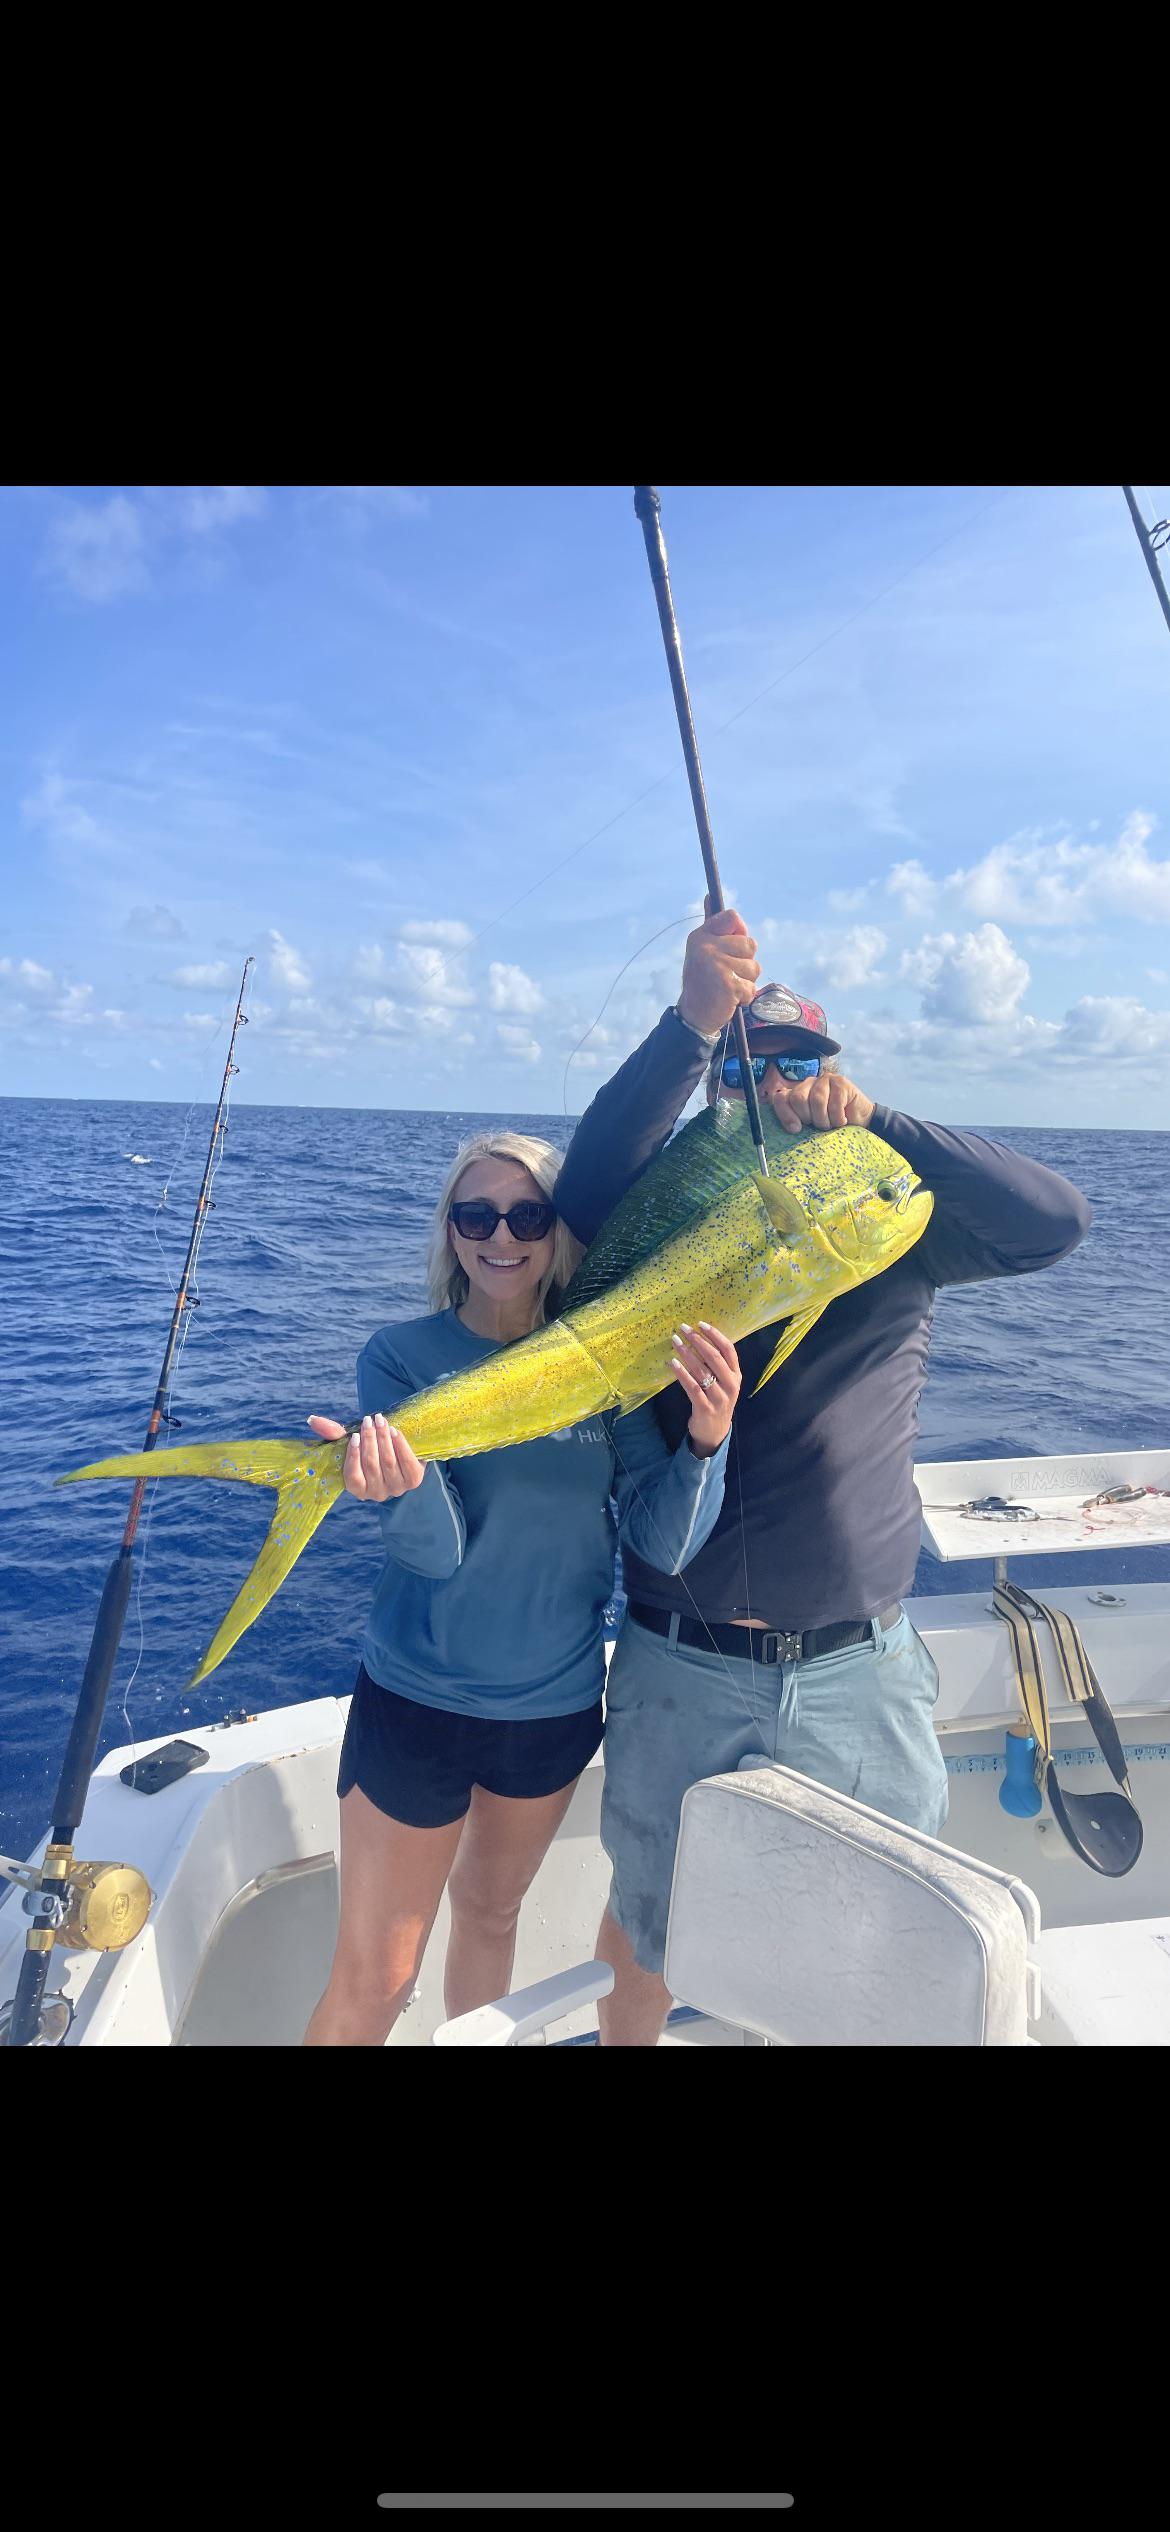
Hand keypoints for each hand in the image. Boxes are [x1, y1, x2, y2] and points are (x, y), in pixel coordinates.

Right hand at [307, 1412, 425, 1501]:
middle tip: (368, 1419)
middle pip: (372, 1465)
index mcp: (358, 1489)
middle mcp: (377, 1494)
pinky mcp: (414, 1481)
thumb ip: (332, 1433)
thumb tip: (312, 1420)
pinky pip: (407, 1462)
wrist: (398, 1448)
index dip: (354, 1456)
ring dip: (384, 1438)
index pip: (353, 1477)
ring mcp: (396, 1489)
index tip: (355, 1435)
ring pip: (388, 1462)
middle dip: (370, 1440)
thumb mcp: (351, 1441)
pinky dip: (400, 1444)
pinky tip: (394, 1431)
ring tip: (380, 1420)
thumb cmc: (369, 1447)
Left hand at [669, 1323, 741, 1456]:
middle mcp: (730, 1385)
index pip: (729, 1350)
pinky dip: (682, 1374)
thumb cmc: (716, 1401)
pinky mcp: (705, 1408)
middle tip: (683, 1329)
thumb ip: (717, 1365)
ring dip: (687, 1354)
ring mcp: (719, 1398)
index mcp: (736, 1375)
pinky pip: (692, 1387)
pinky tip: (673, 1363)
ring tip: (676, 1342)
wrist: (714, 1432)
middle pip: (714, 1358)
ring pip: (702, 1371)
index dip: (715, 1335)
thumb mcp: (723, 1383)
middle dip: (698, 1341)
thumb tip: (699, 1339)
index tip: (700, 1324)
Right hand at [676, 902, 759, 1036]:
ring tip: (728, 987)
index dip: (739, 933)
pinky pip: (751, 986)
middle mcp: (707, 947)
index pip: (732, 917)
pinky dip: (745, 996)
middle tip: (728, 974)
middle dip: (745, 963)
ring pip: (754, 967)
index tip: (732, 948)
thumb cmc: (703, 980)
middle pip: (750, 944)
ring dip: (746, 981)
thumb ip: (712, 926)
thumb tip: (710, 896)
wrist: (694, 1015)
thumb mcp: (703, 949)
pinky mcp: (728, 984)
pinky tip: (729, 998)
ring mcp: (717, 965)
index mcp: (702, 936)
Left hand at [764, 1069, 874, 1133]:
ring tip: (831, 1125)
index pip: (780, 1098)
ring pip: (817, 1100)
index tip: (795, 1129)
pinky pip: (834, 1102)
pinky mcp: (841, 1082)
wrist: (859, 1123)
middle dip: (809, 1118)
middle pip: (798, 1098)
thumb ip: (797, 1124)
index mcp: (795, 1094)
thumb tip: (790, 1128)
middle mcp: (807, 1084)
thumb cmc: (831, 1126)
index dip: (785, 1114)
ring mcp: (824, 1080)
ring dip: (825, 1120)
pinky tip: (843, 1120)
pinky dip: (838, 1118)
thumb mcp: (810, 1128)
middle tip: (819, 1125)